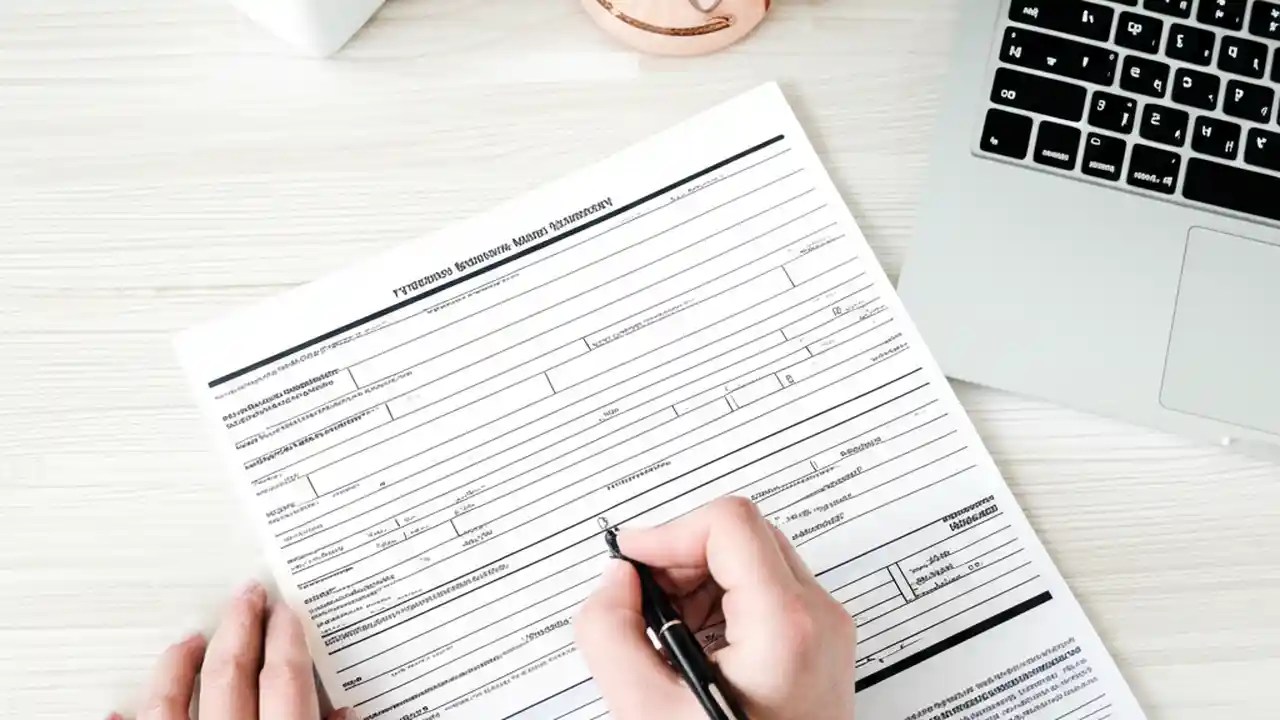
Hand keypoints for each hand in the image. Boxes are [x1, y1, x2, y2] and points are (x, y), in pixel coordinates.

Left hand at [110, 582, 352, 719]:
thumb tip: (345, 716)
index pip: (283, 678)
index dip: (286, 637)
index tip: (286, 611)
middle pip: (228, 674)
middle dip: (240, 626)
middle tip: (246, 597)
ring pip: (170, 700)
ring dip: (180, 664)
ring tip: (188, 641)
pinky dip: (129, 718)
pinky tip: (122, 708)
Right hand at [575, 497, 856, 719]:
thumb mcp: (646, 712)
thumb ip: (610, 633)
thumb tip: (614, 585)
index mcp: (787, 625)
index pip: (728, 522)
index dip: (667, 531)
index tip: (631, 559)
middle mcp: (819, 619)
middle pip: (741, 535)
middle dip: (680, 558)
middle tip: (641, 599)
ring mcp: (825, 633)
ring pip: (753, 559)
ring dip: (698, 583)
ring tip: (667, 636)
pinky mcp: (818, 647)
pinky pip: (765, 593)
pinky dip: (720, 607)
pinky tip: (694, 650)